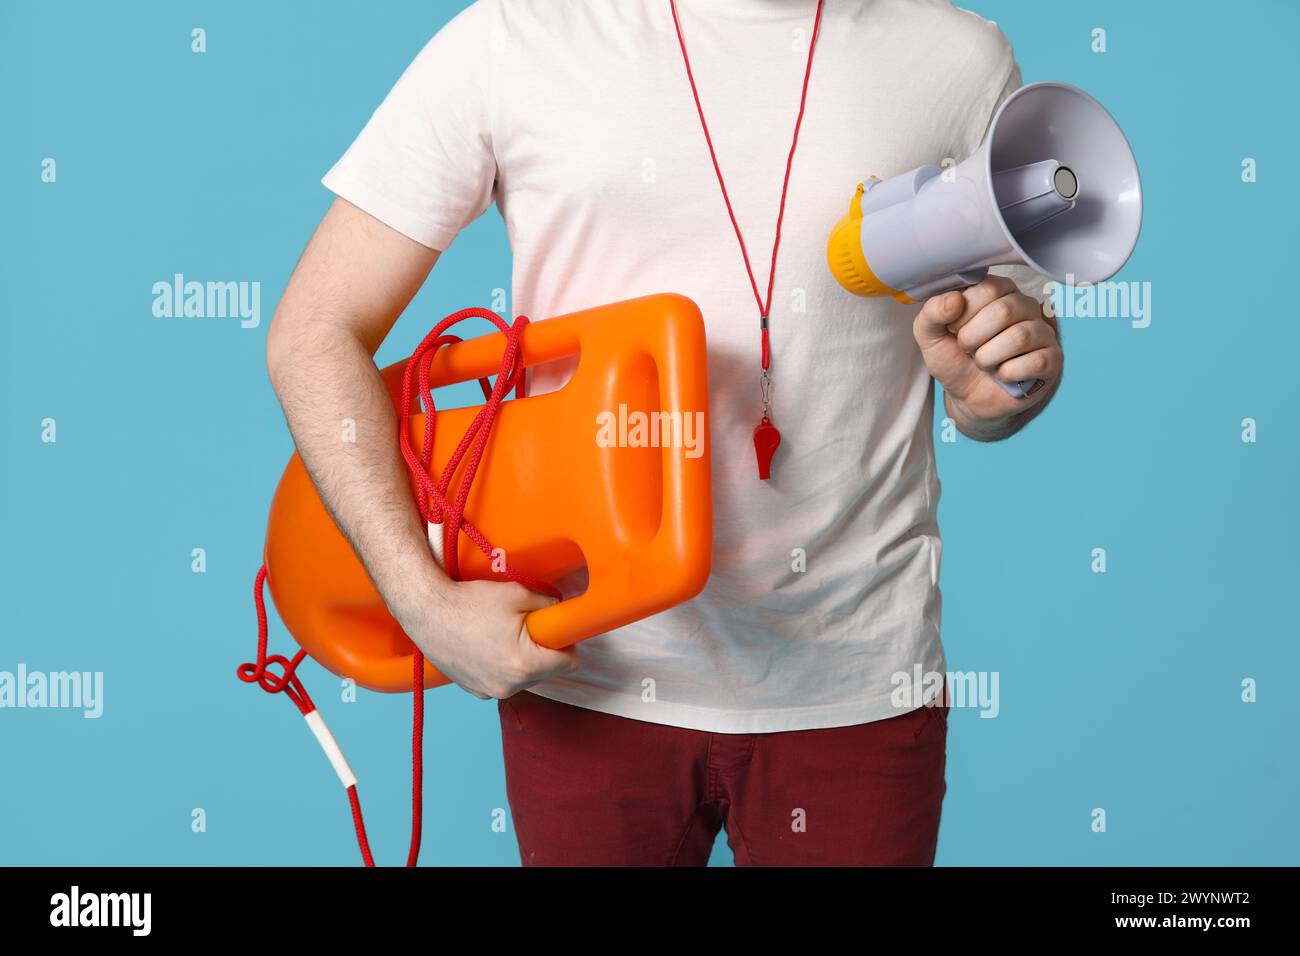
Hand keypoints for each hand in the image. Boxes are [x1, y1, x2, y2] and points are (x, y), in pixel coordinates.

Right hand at [398, 578, 577, 699]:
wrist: (426, 611)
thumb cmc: (470, 602)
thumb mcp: (519, 594)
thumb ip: (550, 606)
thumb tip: (564, 612)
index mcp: (524, 665)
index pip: (569, 664)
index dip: (567, 643)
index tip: (555, 629)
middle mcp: (508, 686)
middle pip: (548, 672)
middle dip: (543, 650)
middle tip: (526, 626)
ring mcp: (490, 692)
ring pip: (526, 678)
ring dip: (523, 659)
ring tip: (502, 634)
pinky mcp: (475, 691)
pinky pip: (503, 680)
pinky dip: (502, 665)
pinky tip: (487, 644)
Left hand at [913, 276, 1062, 423]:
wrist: (969, 397)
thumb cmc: (956, 360)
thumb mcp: (931, 336)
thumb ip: (932, 313)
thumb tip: (954, 300)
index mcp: (998, 291)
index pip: (988, 288)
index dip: (964, 313)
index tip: (955, 329)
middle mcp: (1024, 306)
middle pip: (1004, 311)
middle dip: (973, 337)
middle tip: (967, 349)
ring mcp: (1042, 332)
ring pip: (1020, 336)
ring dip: (989, 357)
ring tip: (983, 363)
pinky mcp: (1052, 359)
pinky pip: (1036, 361)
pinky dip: (1009, 373)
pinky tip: (1002, 375)